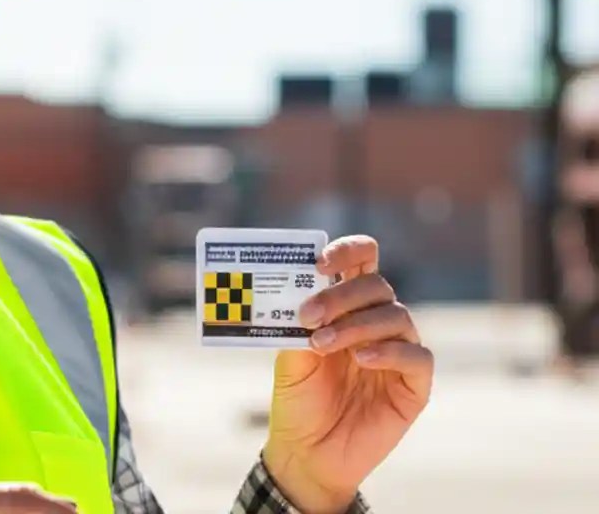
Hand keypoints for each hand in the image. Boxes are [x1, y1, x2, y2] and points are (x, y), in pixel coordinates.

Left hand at [264, 236, 433, 513]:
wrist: (307, 453)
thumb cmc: (298, 401)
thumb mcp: (288, 359)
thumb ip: (298, 325)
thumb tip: (301, 292)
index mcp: (346, 308)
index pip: (361, 262)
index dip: (347, 251)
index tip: (319, 262)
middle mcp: (376, 323)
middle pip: (376, 286)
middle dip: (341, 295)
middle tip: (309, 315)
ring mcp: (398, 351)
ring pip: (396, 316)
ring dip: (357, 325)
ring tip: (323, 344)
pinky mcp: (414, 385)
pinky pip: (417, 356)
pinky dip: (390, 352)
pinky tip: (362, 359)